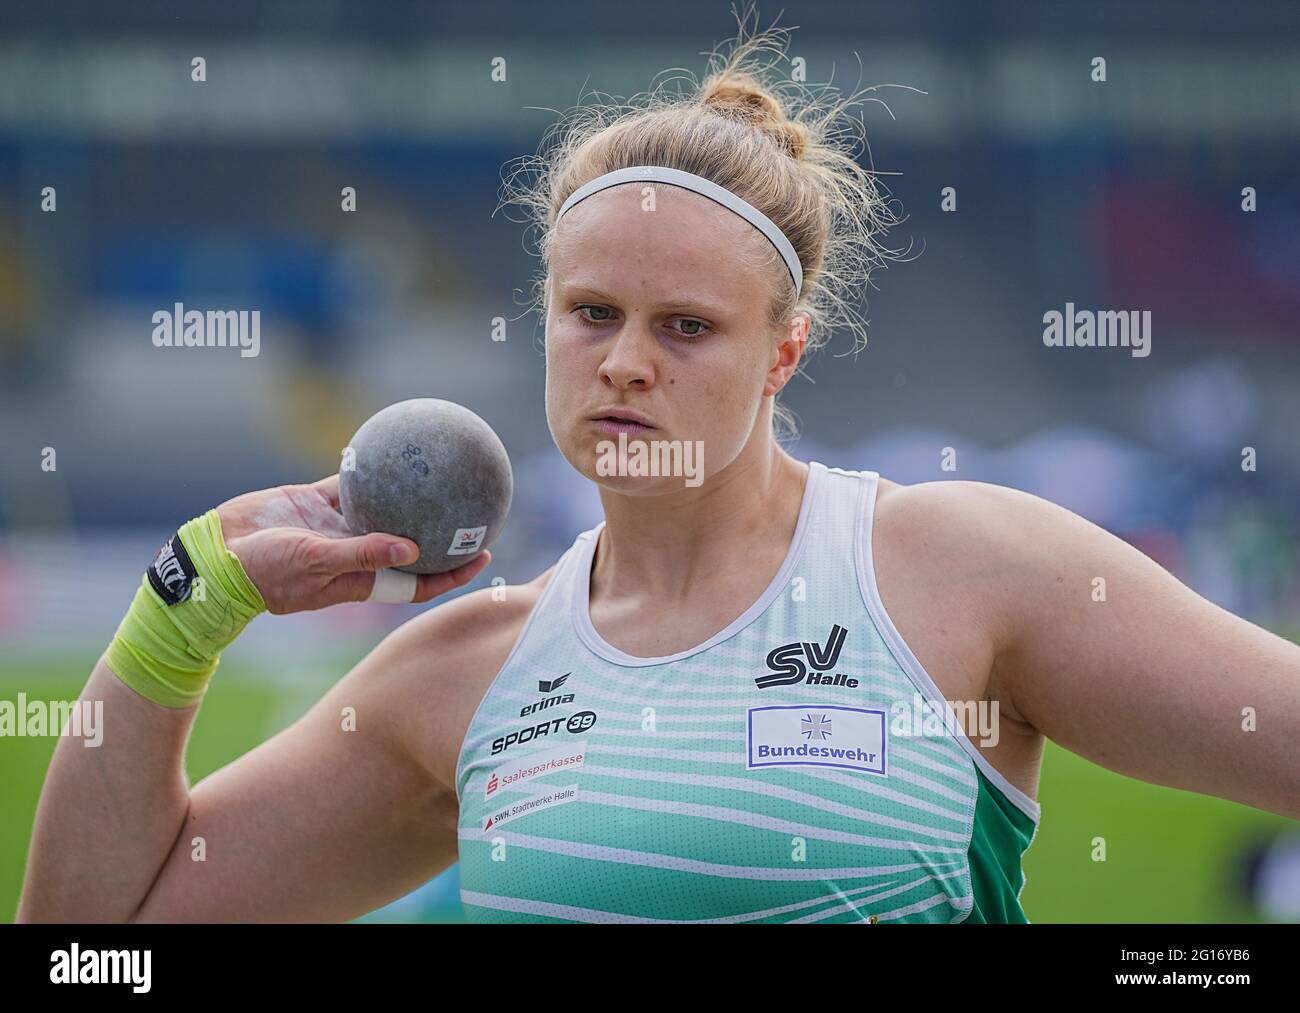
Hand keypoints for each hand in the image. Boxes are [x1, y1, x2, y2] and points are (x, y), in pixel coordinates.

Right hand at [214, 474, 490, 613]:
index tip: (484, 553)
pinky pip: (350, 483)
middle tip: (473, 507)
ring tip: (440, 472)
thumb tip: (414, 551)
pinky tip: (390, 444)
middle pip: (411, 546)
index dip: (452, 572)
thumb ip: (362, 555)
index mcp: (360, 578)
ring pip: (384, 509)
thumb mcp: (315, 562)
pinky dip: (368, 468)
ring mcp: (335, 528)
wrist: (213, 554)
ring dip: (409, 496)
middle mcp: (354, 553)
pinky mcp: (314, 503)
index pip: (418, 581)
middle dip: (441, 533)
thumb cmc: (263, 571)